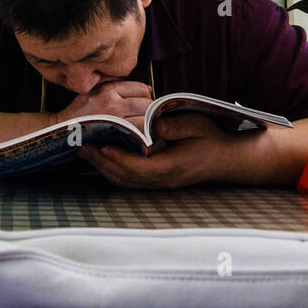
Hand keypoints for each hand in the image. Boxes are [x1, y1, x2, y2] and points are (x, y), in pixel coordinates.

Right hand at [55, 80, 152, 126]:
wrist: (63, 129)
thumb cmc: (79, 111)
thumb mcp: (94, 89)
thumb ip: (115, 84)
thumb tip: (144, 87)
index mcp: (108, 89)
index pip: (141, 88)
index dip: (146, 95)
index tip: (144, 102)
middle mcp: (113, 103)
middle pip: (146, 104)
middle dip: (150, 110)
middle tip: (146, 115)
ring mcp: (114, 121)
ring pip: (145, 120)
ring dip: (148, 123)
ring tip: (144, 125)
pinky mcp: (114, 136)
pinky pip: (138, 134)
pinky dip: (142, 135)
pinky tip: (139, 135)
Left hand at [79, 114, 234, 188]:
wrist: (225, 158)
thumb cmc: (212, 137)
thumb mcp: (198, 124)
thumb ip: (176, 125)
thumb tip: (153, 125)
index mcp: (173, 166)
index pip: (140, 167)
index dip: (119, 158)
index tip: (102, 145)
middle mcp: (163, 179)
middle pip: (127, 177)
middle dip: (102, 162)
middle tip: (82, 146)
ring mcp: (160, 183)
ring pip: (126, 181)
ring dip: (104, 168)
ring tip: (86, 151)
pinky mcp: (157, 180)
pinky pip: (130, 180)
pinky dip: (113, 170)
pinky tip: (102, 158)